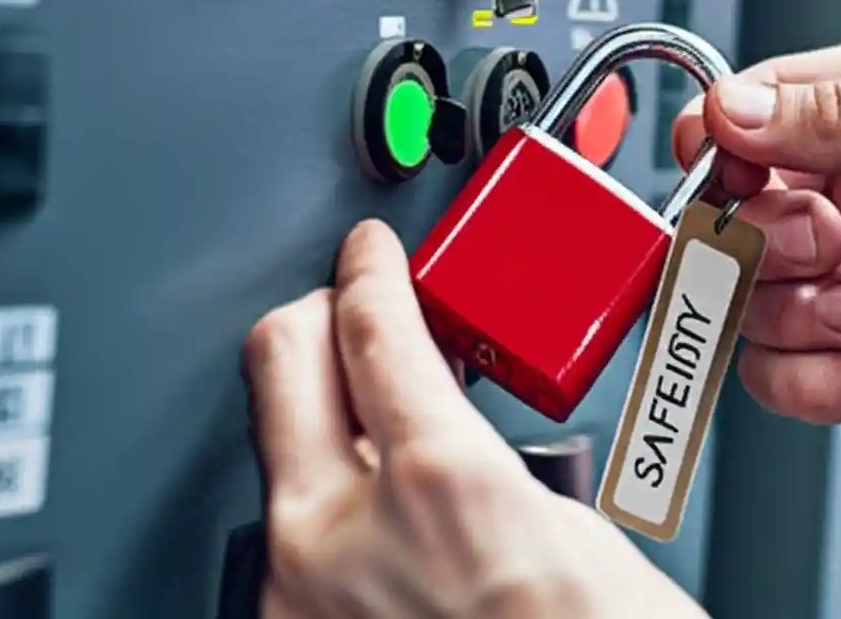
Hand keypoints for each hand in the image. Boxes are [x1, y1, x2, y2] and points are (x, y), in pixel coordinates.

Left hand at [244, 221, 704, 618]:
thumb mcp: (564, 518)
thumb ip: (477, 448)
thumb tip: (443, 409)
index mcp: (439, 477)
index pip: (368, 322)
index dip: (369, 268)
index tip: (370, 254)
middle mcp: (345, 529)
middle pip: (283, 361)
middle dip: (318, 315)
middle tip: (356, 308)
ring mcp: (304, 591)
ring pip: (276, 449)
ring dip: (321, 413)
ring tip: (379, 416)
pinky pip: (290, 533)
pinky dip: (326, 498)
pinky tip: (373, 506)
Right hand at [674, 38, 840, 475]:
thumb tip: (736, 108)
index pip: (761, 110)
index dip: (724, 138)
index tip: (720, 165)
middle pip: (736, 210)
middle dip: (765, 235)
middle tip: (832, 244)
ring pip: (746, 299)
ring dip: (799, 314)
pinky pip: (781, 377)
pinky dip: (820, 383)